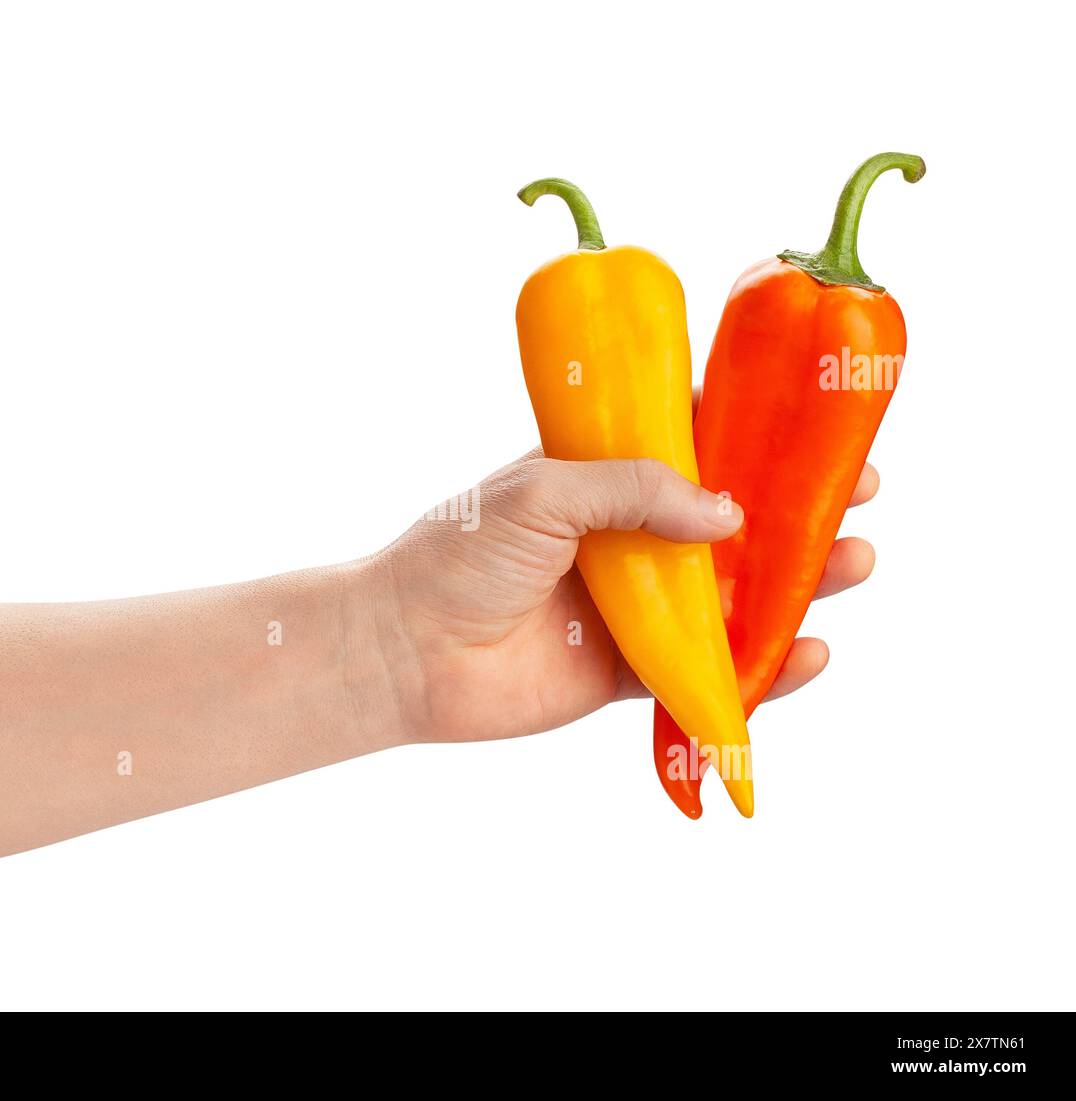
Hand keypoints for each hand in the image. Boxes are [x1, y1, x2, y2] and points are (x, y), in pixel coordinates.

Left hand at [374, 450, 877, 743]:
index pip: (693, 447)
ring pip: (732, 597)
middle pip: (731, 524)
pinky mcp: (627, 674)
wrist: (404, 650)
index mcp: (602, 479)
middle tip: (859, 497)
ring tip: (853, 562)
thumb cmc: (459, 553)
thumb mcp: (544, 490)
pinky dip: (761, 668)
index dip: (757, 436)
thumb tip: (729, 514)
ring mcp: (632, 609)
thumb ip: (636, 489)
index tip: (818, 424)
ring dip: (796, 583)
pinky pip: (707, 671)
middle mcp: (626, 540)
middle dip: (797, 510)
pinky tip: (809, 653)